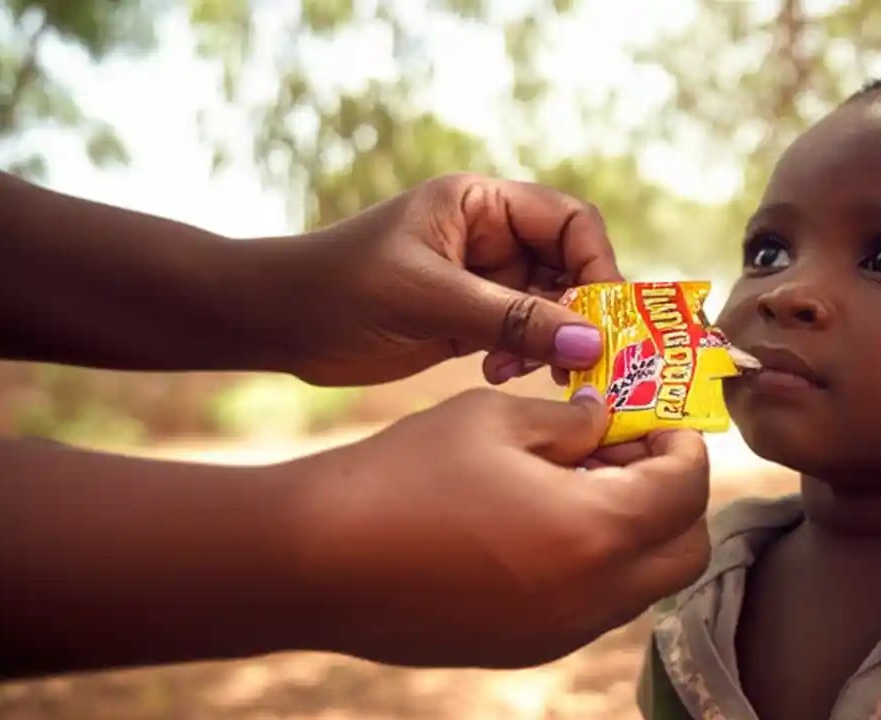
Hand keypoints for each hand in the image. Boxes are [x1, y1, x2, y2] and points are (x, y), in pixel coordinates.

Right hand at [283, 387, 710, 667]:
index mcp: (597, 530)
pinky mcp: (528, 648)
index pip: (688, 488)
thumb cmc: (404, 475)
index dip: (684, 444)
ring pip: (644, 582)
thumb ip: (571, 422)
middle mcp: (595, 596)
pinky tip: (545, 523)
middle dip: (677, 495)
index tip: (657, 419)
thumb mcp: (494, 420)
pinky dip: (598, 564)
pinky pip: (596, 606)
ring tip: (582, 482)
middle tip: (632, 453)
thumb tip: (607, 423)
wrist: (317, 561)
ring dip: (638, 531)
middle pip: (687, 550)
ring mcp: (562, 632)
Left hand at [285, 173, 622, 385]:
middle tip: (581, 360)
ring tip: (526, 371)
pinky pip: (524, 336)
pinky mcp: (471, 319)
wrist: (277, 322)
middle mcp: (491, 236)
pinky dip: (525, 358)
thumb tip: (593, 343)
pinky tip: (496, 373)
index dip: (597, 264)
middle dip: (580, 312)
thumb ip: (513, 320)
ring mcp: (483, 279)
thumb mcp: (430, 300)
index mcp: (482, 204)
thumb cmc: (342, 289)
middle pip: (570, 265)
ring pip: (552, 307)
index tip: (603, 318)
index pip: (569, 221)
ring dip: (552, 342)